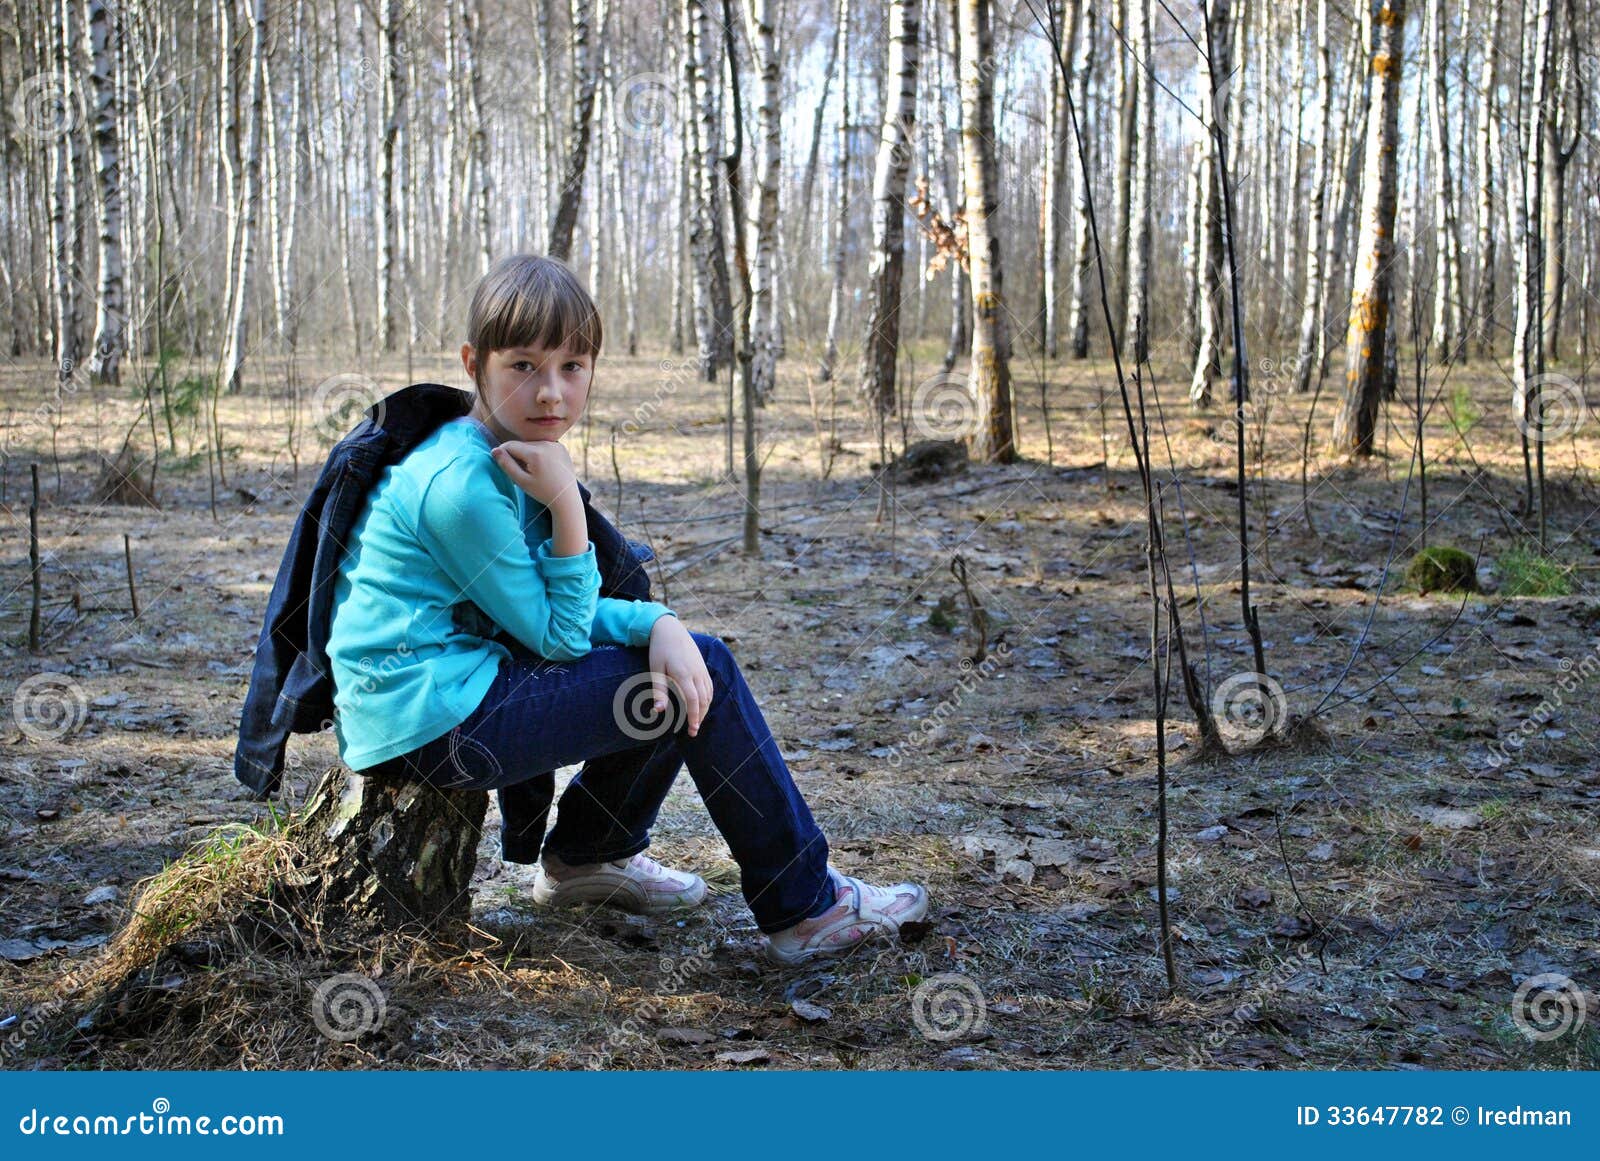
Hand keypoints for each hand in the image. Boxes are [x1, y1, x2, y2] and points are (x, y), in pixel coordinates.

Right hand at [491, 439, 578, 507]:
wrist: (567, 498)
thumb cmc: (542, 492)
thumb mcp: (521, 481)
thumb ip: (507, 465)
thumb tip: (494, 450)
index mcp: (536, 453)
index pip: (510, 445)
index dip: (503, 454)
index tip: (503, 464)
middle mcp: (547, 444)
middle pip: (521, 444)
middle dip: (517, 455)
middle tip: (520, 472)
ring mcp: (556, 445)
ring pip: (532, 444)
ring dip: (527, 453)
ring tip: (532, 471)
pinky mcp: (561, 447)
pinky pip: (543, 446)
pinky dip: (539, 453)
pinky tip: (543, 467)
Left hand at [647, 615, 712, 737]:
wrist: (670, 629)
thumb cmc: (660, 650)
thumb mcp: (655, 669)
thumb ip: (659, 690)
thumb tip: (659, 711)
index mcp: (684, 674)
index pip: (693, 700)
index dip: (694, 716)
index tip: (692, 730)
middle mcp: (696, 672)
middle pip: (704, 700)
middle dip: (700, 717)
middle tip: (694, 731)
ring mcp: (702, 669)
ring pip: (709, 694)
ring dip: (704, 709)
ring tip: (697, 721)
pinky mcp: (703, 667)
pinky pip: (709, 686)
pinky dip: (707, 699)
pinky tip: (701, 705)